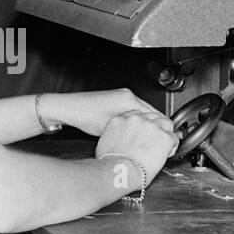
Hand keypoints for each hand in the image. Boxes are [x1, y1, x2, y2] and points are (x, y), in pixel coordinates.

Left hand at [50, 88, 166, 136]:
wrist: (68, 109)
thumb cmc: (85, 117)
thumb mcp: (111, 128)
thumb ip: (130, 131)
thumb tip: (142, 138)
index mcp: (128, 99)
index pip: (154, 113)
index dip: (160, 127)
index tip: (165, 136)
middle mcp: (126, 95)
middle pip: (148, 111)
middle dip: (153, 125)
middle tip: (158, 139)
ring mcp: (120, 96)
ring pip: (140, 111)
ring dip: (144, 123)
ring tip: (146, 136)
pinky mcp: (114, 99)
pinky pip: (131, 110)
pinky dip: (134, 120)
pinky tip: (132, 130)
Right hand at [95, 109, 180, 189]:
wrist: (118, 171)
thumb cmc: (109, 163)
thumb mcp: (104, 144)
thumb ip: (114, 138)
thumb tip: (119, 144)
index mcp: (120, 120)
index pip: (135, 115)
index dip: (141, 124)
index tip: (142, 132)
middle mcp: (136, 119)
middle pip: (151, 116)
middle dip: (154, 127)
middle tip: (154, 139)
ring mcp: (151, 126)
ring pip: (166, 123)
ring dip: (165, 133)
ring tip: (163, 145)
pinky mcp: (164, 136)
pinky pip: (174, 137)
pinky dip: (172, 145)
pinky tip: (168, 152)